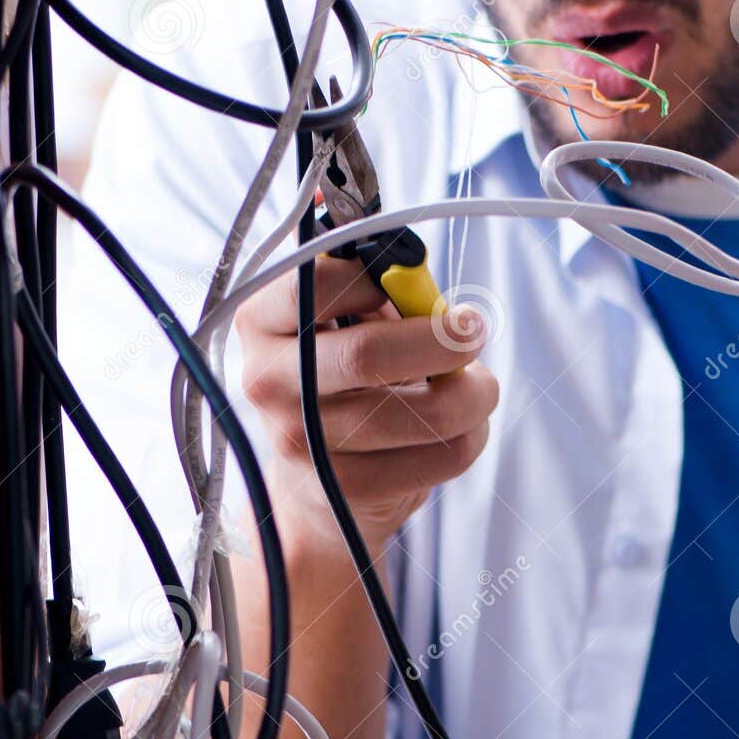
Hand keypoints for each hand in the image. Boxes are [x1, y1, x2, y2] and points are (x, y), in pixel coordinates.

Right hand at [238, 253, 498, 552]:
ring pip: (425, 412)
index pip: (315, 286)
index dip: (376, 277)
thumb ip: (373, 280)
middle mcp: (268, 382)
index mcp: (261, 322)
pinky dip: (471, 435)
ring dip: (474, 393)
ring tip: (476, 386)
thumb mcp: (347, 319)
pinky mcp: (347, 490)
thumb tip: (394, 248)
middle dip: (444, 339)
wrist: (318, 484)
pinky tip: (461, 427)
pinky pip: (442, 455)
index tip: (414, 284)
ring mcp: (301, 444)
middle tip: (474, 331)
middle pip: (368, 354)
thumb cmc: (346, 377)